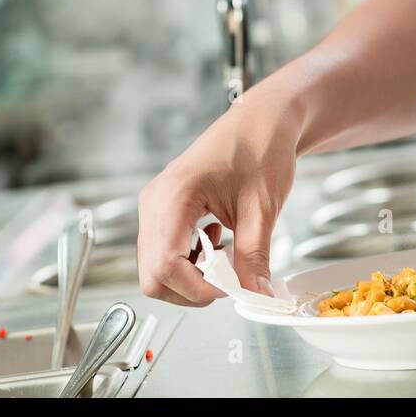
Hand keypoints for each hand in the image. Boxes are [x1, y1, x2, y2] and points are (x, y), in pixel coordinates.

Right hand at [137, 90, 299, 305]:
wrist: (262, 120)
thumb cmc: (262, 148)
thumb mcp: (262, 208)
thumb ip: (255, 256)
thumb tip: (256, 296)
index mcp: (174, 195)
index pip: (164, 265)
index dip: (197, 288)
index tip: (231, 288)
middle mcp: (155, 201)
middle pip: (153, 274)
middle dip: (192, 288)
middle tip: (230, 278)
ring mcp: (155, 205)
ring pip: (155, 268)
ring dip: (191, 276)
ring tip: (226, 254)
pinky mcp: (162, 209)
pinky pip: (163, 251)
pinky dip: (189, 262)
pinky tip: (216, 243)